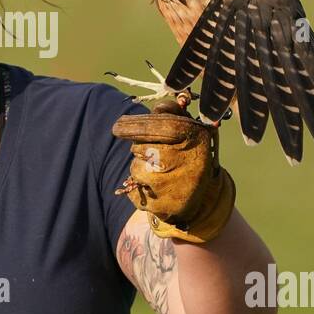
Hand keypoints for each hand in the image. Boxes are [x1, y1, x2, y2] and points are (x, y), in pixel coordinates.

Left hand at [111, 96, 234, 243]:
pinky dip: (137, 187)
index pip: (162, 127)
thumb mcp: (186, 128)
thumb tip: (159, 107)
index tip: (117, 127)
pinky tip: (155, 187)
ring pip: (136, 169)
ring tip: (159, 171)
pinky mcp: (162, 206)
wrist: (196, 196)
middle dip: (140, 147)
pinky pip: (133, 189)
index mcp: (196, 138)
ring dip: (139, 167)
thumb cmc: (185, 152)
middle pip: (142, 148)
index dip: (136, 125)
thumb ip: (170, 112)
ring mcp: (176, 188)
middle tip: (154, 152)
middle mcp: (189, 164)